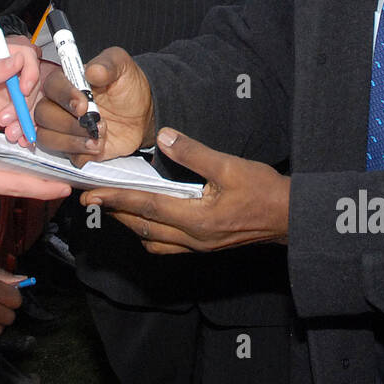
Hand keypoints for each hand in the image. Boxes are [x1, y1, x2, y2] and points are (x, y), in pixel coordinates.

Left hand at [0, 43, 42, 141]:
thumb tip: (16, 58)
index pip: (24, 54)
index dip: (30, 70)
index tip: (24, 89)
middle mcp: (3, 75)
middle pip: (32, 81)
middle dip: (23, 102)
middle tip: (4, 118)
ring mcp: (7, 96)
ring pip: (31, 102)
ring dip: (24, 119)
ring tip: (8, 132)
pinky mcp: (9, 115)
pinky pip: (26, 119)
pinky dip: (25, 130)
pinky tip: (16, 138)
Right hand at [35, 46, 154, 162]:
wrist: (143, 113)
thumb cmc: (127, 87)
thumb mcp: (123, 67)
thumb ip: (108, 65)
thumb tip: (92, 70)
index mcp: (67, 81)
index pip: (51, 86)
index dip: (63, 96)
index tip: (83, 105)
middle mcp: (60, 105)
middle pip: (43, 114)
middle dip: (68, 123)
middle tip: (96, 123)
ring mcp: (64, 128)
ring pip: (48, 138)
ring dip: (72, 141)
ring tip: (99, 138)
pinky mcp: (75, 148)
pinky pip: (68, 156)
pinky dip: (83, 154)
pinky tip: (100, 147)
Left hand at [81, 127, 289, 253]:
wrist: (291, 218)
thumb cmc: (264, 191)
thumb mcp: (229, 166)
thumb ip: (192, 152)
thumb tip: (162, 137)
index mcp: (195, 219)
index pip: (145, 207)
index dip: (116, 199)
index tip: (92, 193)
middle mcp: (192, 238)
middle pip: (142, 227)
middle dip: (116, 212)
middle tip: (93, 198)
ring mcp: (198, 246)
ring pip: (153, 240)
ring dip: (131, 224)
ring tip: (115, 207)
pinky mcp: (205, 246)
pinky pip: (167, 245)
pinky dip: (150, 233)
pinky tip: (148, 219)